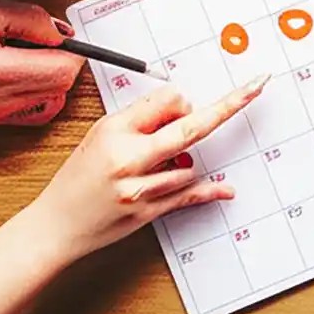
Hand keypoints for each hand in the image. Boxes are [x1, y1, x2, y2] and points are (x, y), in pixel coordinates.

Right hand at [0, 0, 84, 126]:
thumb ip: (30, 19)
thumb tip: (62, 33)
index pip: (61, 73)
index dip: (71, 52)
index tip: (63, 37)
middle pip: (59, 90)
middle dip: (60, 64)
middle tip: (40, 42)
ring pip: (48, 104)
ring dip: (48, 80)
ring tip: (24, 56)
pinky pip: (28, 114)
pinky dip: (34, 95)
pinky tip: (18, 73)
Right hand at [28, 78, 268, 263]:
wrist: (57, 226)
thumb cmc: (78, 177)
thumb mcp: (100, 135)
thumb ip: (141, 119)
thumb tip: (185, 106)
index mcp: (115, 132)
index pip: (165, 102)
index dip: (181, 100)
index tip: (200, 95)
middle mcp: (129, 159)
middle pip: (189, 128)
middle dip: (226, 107)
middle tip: (256, 87)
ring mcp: (141, 189)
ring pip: (189, 164)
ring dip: (182, 162)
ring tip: (149, 168)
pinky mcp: (149, 213)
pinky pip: (189, 196)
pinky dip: (210, 191)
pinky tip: (228, 189)